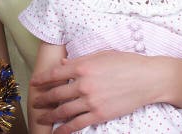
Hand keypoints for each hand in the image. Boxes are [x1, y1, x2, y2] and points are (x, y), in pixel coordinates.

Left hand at [30, 52, 153, 132]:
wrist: (148, 79)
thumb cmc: (125, 63)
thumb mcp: (100, 55)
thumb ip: (79, 60)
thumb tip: (62, 64)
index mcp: (82, 66)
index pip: (54, 74)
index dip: (41, 79)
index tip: (34, 83)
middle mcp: (83, 84)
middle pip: (56, 94)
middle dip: (43, 99)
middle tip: (35, 102)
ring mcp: (91, 101)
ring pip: (63, 110)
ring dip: (50, 115)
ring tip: (42, 117)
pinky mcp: (100, 114)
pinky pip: (78, 124)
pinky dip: (65, 129)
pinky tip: (58, 132)